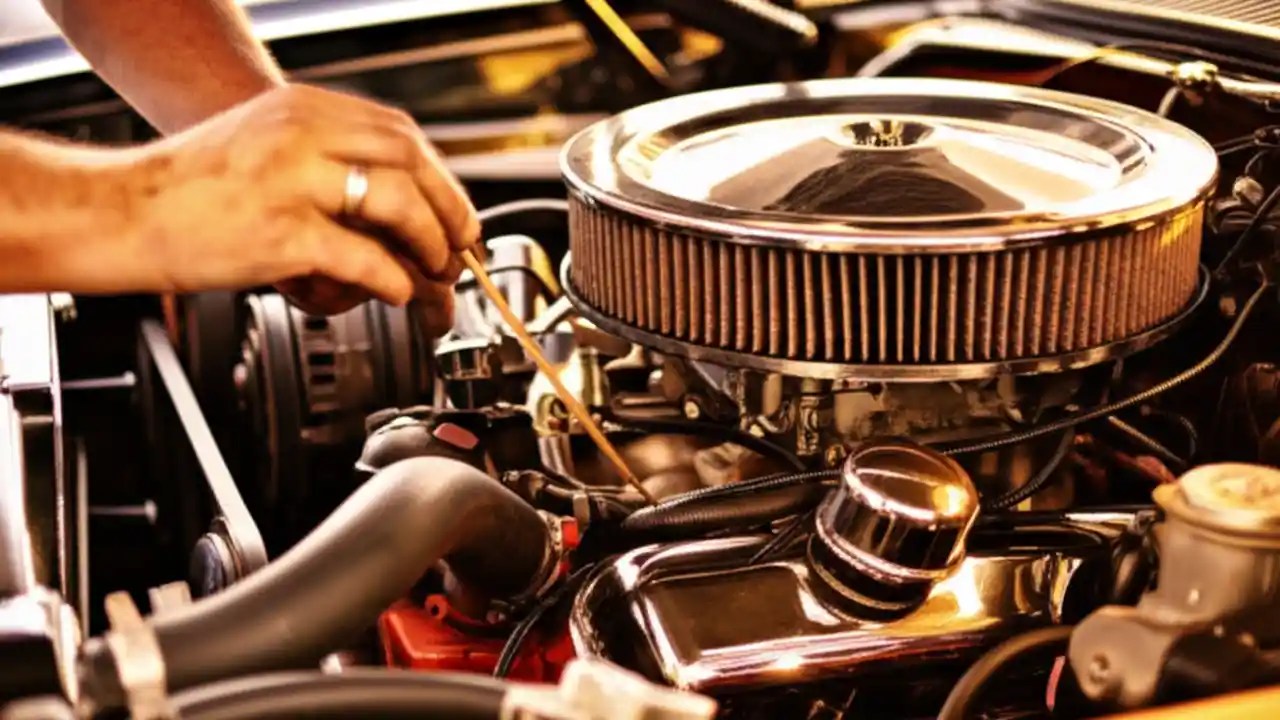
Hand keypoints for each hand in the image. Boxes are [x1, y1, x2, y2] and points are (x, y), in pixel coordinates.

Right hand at [121, 83, 478, 330]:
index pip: (400, 134)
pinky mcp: (282, 234)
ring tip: (431, 268)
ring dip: (429, 242)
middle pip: (411, 163)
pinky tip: (396, 291)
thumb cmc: (190, 187)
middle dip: (448, 209)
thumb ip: (322, 156)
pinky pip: (363, 257)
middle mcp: (302, 137)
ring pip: (398, 203)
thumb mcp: (264, 142)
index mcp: (303, 110)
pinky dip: (393, 278)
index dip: (440, 176)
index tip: (455, 209)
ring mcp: (293, 183)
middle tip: (459, 246)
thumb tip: (390, 193)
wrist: (120, 209)